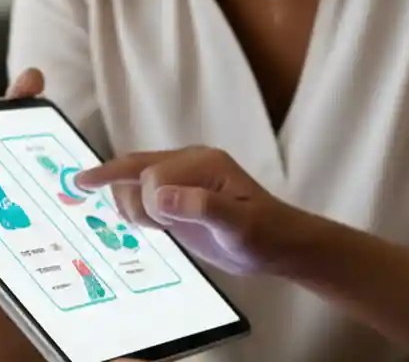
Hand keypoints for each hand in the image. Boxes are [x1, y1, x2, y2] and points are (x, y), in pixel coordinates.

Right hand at [75, 147, 309, 275]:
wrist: (278, 247)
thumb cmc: (264, 234)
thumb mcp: (238, 225)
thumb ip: (201, 207)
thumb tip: (160, 196)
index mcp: (203, 162)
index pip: (153, 174)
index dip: (150, 203)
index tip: (164, 225)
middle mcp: (188, 163)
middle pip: (134, 168)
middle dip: (133, 200)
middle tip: (161, 227)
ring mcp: (181, 179)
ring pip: (131, 179)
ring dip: (131, 205)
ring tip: (161, 228)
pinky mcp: (177, 196)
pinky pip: (138, 191)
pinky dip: (131, 206)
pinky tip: (149, 224)